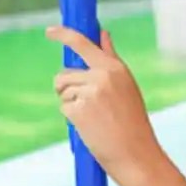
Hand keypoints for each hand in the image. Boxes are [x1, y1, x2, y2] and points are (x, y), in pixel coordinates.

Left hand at [47, 25, 164, 185]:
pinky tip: (89, 126)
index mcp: (114, 68)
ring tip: (93, 117)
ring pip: (62, 92)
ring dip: (70, 104)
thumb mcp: (126, 85)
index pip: (83, 44)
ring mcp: (89, 93)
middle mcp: (101, 76)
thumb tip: (103, 33)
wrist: (136, 154)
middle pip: (64, 74)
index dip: (63, 35)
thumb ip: (111, 58)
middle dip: (66, 88)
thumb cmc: (132, 121)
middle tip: (86, 105)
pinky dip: (72, 118)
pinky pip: (64, 108)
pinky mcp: (78, 110)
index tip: (49, 31)